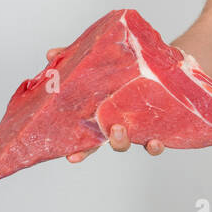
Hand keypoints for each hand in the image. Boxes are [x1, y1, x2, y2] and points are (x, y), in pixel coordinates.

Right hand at [45, 47, 165, 161]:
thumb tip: (51, 54)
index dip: (79, 151)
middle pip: (111, 143)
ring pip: (129, 143)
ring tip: (120, 129)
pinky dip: (154, 146)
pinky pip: (155, 144)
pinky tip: (155, 141)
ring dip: (123, 141)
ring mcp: (139, 128)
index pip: (88, 139)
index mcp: (103, 117)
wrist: (160, 65)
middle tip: (110, 130)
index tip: (71, 157)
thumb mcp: (98, 62)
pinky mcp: (159, 127)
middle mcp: (120, 126)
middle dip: (107, 142)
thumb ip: (73, 59)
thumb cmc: (125, 69)